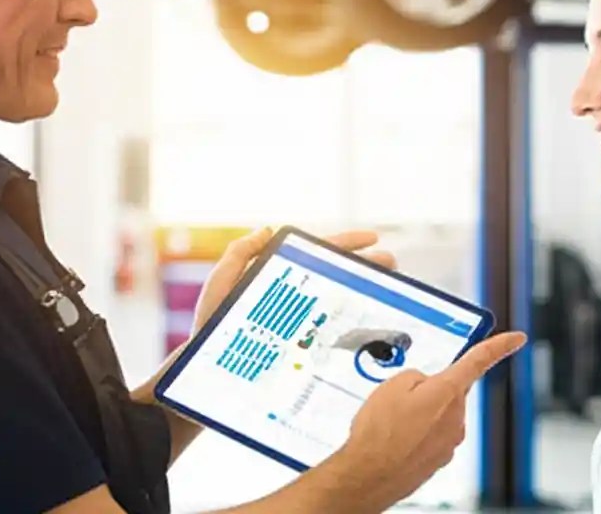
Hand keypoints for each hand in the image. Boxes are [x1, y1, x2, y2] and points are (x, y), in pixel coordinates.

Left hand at [192, 227, 396, 334]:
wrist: (209, 372)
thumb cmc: (211, 327)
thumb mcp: (222, 284)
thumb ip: (240, 254)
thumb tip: (267, 229)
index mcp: (282, 278)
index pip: (319, 254)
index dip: (347, 243)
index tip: (374, 238)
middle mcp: (296, 298)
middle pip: (338, 276)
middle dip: (366, 267)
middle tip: (391, 264)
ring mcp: (303, 322)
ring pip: (341, 301)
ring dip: (366, 293)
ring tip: (388, 291)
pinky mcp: (305, 346)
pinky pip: (335, 332)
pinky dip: (355, 327)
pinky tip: (372, 329)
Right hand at [330, 330, 527, 507]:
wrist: (368, 475)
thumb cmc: (379, 433)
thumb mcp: (392, 385)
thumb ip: (417, 376)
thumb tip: (425, 385)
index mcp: (448, 392)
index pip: (480, 360)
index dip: (500, 346)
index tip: (517, 339)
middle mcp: (456, 417)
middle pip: (451, 391)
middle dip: (431, 391)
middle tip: (400, 400)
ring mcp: (449, 441)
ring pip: (440, 415)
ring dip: (421, 415)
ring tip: (393, 425)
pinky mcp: (440, 459)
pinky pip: (432, 436)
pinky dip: (417, 435)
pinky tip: (397, 440)